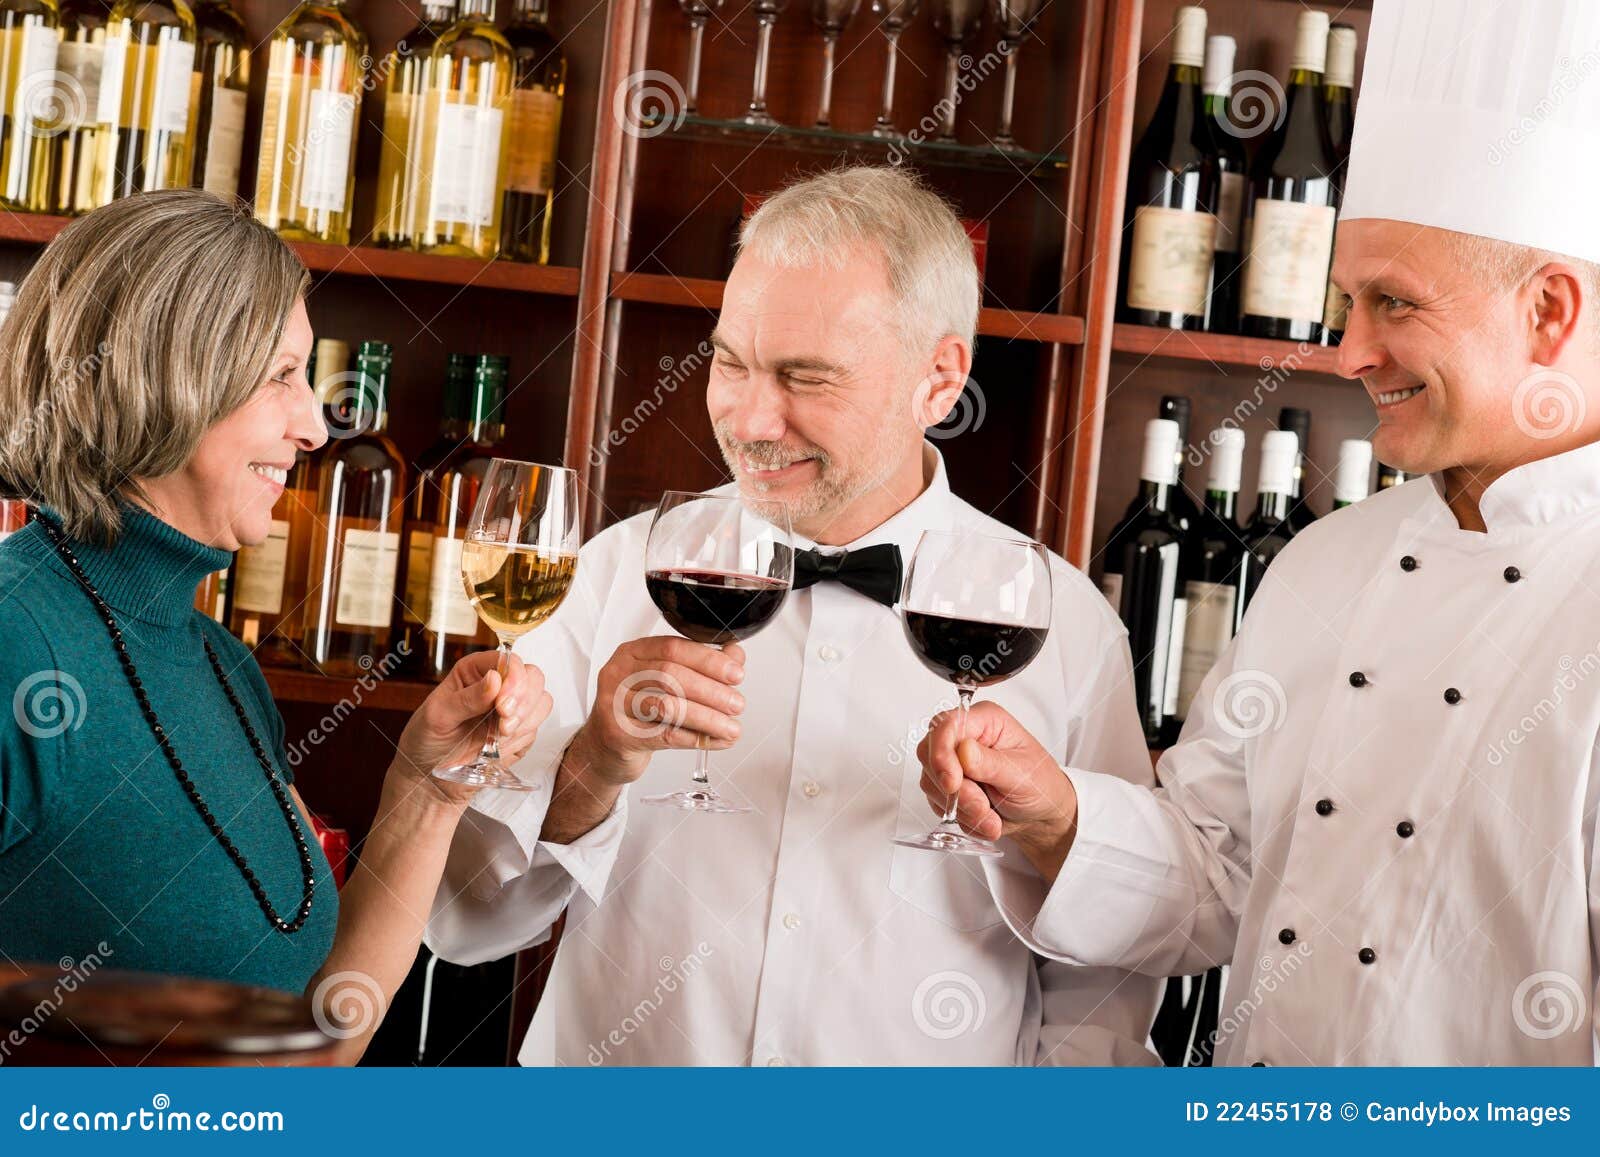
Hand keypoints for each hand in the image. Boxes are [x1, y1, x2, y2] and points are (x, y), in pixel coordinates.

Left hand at [393, 649, 552, 805]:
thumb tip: (495, 679)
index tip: (502, 704)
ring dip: (523, 723)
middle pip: (534, 678)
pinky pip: (536, 730)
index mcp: (475, 671)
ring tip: (497, 737)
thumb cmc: (427, 739)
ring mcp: (512, 709)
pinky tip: (498, 747)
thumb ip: (468, 698)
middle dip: (523, 703)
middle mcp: (498, 685)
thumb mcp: (438, 715)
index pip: (510, 661)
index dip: (514, 679)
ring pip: (541, 703)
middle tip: (503, 724)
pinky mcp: (520, 732)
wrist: (430, 776)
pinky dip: (520, 740)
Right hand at [566, 636, 746, 786]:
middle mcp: (619, 673)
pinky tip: (716, 741)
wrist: (604, 745)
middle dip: (711, 690)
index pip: (672, 648)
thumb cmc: (638, 708)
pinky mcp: (618, 734)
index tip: (736, 673)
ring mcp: (613, 703)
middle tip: (737, 703)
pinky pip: (664, 736)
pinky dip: (696, 739)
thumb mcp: (665, 681)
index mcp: (633, 652)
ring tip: (731, 727)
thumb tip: (735, 656)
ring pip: (667, 706)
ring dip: (707, 718)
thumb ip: (701, 666)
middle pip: (670, 675)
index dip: (707, 660)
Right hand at [916, 701, 1078, 876]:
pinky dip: (961, 817)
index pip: (946, 725)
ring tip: (991, 816)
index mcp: (984, 721)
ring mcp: (952, 761)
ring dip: (961, 808)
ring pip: (932, 782)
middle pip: (930, 754)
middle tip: (982, 806)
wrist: (1040, 814)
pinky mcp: (946, 785)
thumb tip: (963, 750)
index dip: (942, 754)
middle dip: (955, 789)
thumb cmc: (1040, 784)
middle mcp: (964, 737)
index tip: (952, 782)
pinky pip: (937, 802)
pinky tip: (985, 818)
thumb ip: (991, 763)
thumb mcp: (1022, 773)